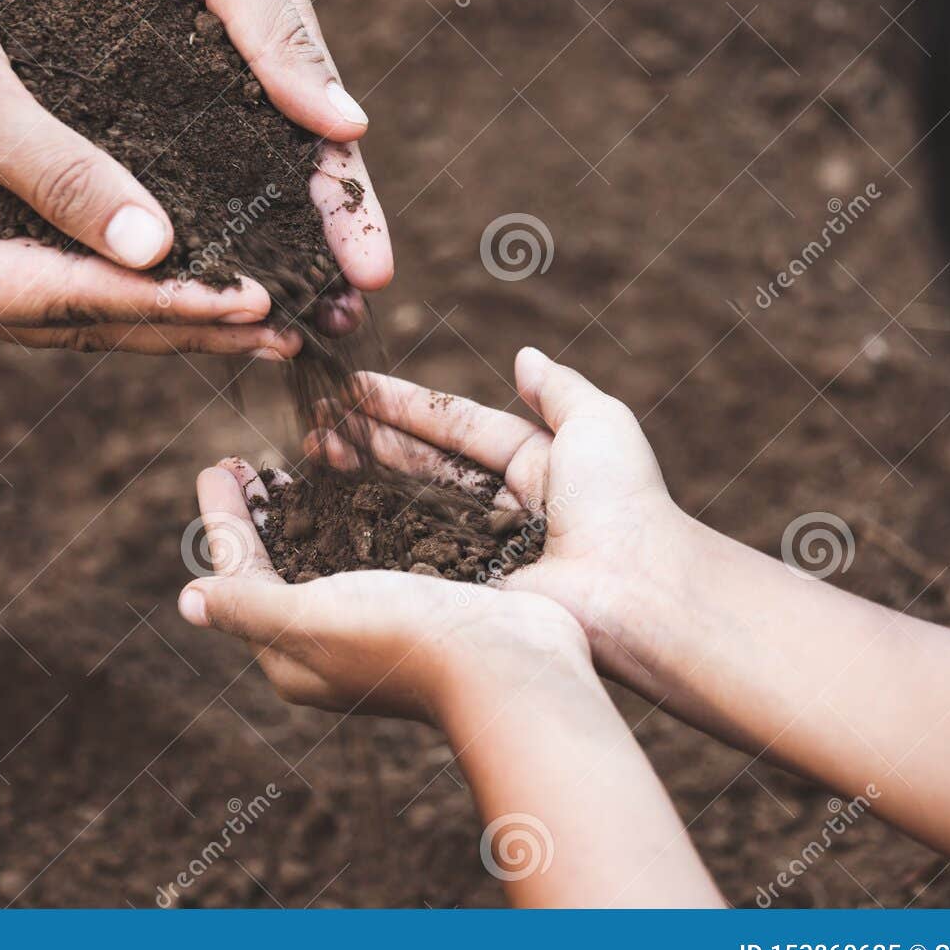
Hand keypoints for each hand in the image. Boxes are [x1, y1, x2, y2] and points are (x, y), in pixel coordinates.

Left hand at [0, 0, 390, 335]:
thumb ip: (276, 30)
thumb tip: (348, 128)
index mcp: (255, 55)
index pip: (317, 152)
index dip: (347, 215)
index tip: (370, 277)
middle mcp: (201, 101)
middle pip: (263, 205)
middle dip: (302, 267)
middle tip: (332, 330)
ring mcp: (133, 121)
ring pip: (190, 219)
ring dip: (222, 278)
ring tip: (253, 336)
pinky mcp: (62, 127)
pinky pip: (104, 202)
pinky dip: (129, 252)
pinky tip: (147, 301)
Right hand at [0, 0, 315, 354]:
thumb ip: (67, 177)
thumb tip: (160, 250)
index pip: (68, 300)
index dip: (169, 304)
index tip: (259, 303)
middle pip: (78, 319)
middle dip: (183, 324)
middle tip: (282, 328)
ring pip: (74, 301)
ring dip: (164, 306)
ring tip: (256, 315)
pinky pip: (58, 264)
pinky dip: (125, 267)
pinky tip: (190, 272)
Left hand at [179, 458, 592, 722]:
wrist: (512, 664)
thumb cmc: (405, 638)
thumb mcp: (311, 619)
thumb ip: (249, 605)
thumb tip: (186, 602)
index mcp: (293, 655)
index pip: (240, 574)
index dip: (224, 518)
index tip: (216, 464)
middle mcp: (330, 645)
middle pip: (278, 566)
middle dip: (259, 514)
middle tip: (248, 462)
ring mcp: (377, 626)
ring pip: (324, 559)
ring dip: (305, 512)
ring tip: (292, 469)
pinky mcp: (420, 605)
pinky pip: (371, 554)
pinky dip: (355, 517)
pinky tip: (360, 489)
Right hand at [306, 348, 701, 696]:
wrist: (634, 590)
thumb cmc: (622, 501)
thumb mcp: (599, 425)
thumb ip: (559, 389)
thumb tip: (525, 356)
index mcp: (537, 465)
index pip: (457, 427)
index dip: (404, 406)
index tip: (354, 387)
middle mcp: (505, 508)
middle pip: (424, 465)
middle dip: (371, 438)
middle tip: (316, 421)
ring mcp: (482, 553)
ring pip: (410, 508)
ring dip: (363, 478)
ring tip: (315, 453)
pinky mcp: (466, 593)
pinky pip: (414, 559)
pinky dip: (374, 535)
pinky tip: (334, 513)